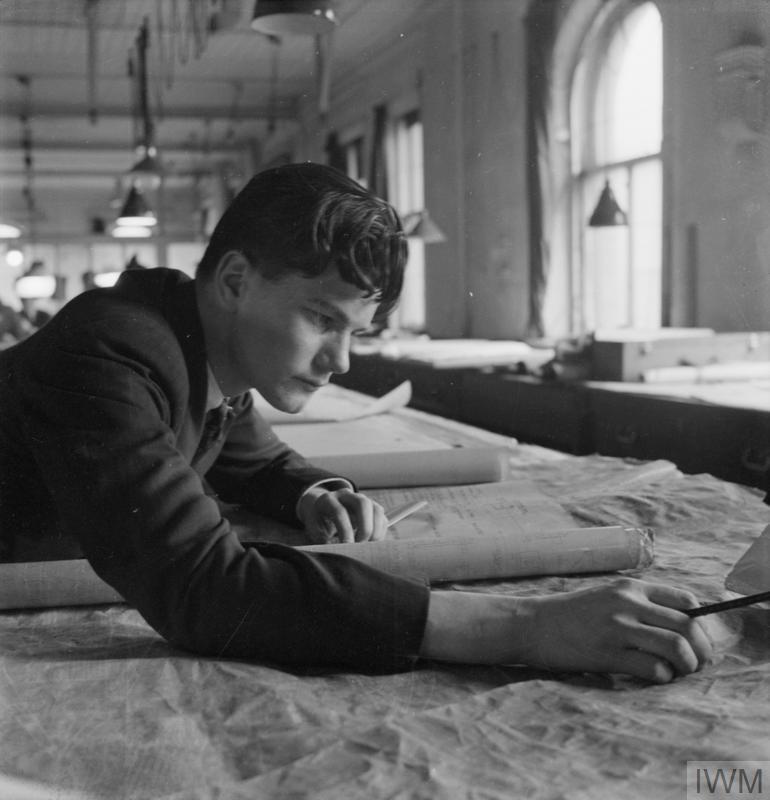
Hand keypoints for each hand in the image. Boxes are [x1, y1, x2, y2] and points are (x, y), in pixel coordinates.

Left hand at [297, 486, 387, 543]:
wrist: (322, 511)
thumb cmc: (318, 524)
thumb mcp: (314, 532)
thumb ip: (324, 543)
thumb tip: (339, 555)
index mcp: (327, 500)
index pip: (340, 512)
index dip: (345, 531)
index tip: (347, 547)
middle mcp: (346, 496)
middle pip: (363, 504)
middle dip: (365, 528)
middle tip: (360, 546)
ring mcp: (361, 499)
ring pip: (377, 510)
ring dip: (376, 531)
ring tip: (367, 546)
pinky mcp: (371, 507)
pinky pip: (382, 518)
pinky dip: (380, 532)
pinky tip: (370, 543)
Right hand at [516, 578, 713, 682]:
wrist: (533, 624)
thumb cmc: (572, 614)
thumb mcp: (607, 597)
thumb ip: (639, 605)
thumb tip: (681, 627)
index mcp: (630, 587)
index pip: (686, 600)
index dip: (700, 623)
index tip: (695, 639)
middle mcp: (628, 603)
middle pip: (688, 625)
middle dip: (702, 649)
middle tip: (697, 663)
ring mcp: (618, 628)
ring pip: (677, 647)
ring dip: (687, 665)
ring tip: (677, 672)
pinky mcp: (608, 654)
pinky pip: (653, 668)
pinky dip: (663, 676)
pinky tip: (653, 676)